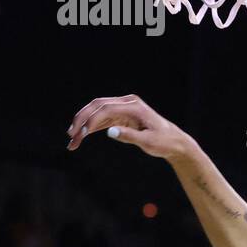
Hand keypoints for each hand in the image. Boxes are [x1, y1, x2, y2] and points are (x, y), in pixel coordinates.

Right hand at [66, 94, 189, 159]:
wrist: (175, 142)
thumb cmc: (165, 142)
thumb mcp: (149, 142)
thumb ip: (130, 136)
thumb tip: (110, 132)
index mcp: (135, 106)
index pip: (107, 109)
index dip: (92, 120)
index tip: (82, 134)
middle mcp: (128, 103)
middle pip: (97, 106)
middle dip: (82, 119)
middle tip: (71, 136)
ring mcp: (124, 108)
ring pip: (97, 112)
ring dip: (83, 125)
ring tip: (72, 141)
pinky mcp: (122, 116)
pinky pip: (102, 119)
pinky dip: (91, 127)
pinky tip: (81, 137)